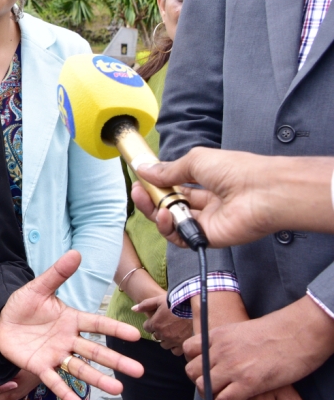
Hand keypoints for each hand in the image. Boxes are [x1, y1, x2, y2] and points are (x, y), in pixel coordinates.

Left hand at [0, 250, 144, 399]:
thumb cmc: (22, 304)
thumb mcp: (38, 287)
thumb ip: (57, 274)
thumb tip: (76, 253)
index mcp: (70, 319)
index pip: (96, 324)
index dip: (115, 328)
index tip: (135, 335)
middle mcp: (67, 339)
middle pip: (95, 351)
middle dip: (116, 361)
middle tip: (139, 371)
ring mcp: (56, 354)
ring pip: (80, 368)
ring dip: (98, 379)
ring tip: (118, 390)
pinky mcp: (40, 366)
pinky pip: (55, 380)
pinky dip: (66, 392)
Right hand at [133, 148, 280, 247]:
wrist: (262, 191)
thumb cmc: (235, 170)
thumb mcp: (195, 161)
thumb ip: (169, 170)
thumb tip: (144, 170)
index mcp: (204, 181)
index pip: (174, 185)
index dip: (156, 183)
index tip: (140, 178)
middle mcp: (204, 202)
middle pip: (169, 204)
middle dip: (150, 198)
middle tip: (138, 191)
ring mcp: (205, 221)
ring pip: (171, 221)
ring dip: (154, 211)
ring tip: (146, 200)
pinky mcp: (207, 237)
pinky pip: (180, 237)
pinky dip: (167, 227)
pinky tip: (164, 215)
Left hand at [134, 294, 192, 354]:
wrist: (194, 306)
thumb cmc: (176, 301)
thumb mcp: (158, 300)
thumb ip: (145, 305)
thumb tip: (133, 309)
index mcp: (155, 324)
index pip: (147, 328)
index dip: (151, 323)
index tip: (157, 319)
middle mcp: (163, 334)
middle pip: (156, 337)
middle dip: (159, 331)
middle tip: (166, 325)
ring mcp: (174, 340)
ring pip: (165, 345)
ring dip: (167, 340)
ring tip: (173, 332)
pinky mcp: (184, 344)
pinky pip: (176, 351)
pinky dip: (176, 347)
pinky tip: (179, 339)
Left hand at [183, 297, 333, 399]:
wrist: (296, 334)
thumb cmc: (274, 331)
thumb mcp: (240, 330)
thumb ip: (225, 341)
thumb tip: (220, 353)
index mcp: (217, 336)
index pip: (189, 350)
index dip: (193, 361)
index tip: (202, 368)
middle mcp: (220, 351)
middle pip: (192, 370)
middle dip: (199, 379)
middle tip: (211, 385)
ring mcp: (232, 367)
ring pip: (204, 386)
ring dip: (209, 394)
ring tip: (217, 397)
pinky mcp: (248, 383)